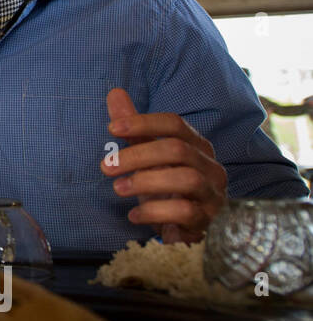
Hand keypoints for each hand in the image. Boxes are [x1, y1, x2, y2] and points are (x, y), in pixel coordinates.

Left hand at [102, 88, 226, 242]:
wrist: (186, 227)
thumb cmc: (166, 186)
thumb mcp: (148, 156)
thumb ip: (134, 129)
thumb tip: (114, 92)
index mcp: (197, 145)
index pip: (175, 124)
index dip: (143, 123)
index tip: (112, 128)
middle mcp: (211, 166)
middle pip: (177, 150)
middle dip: (136, 156)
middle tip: (105, 167)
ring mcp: (213, 194)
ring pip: (187, 179)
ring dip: (145, 182)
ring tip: (117, 188)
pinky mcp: (208, 221)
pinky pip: (185, 213)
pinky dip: (154, 213)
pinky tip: (133, 215)